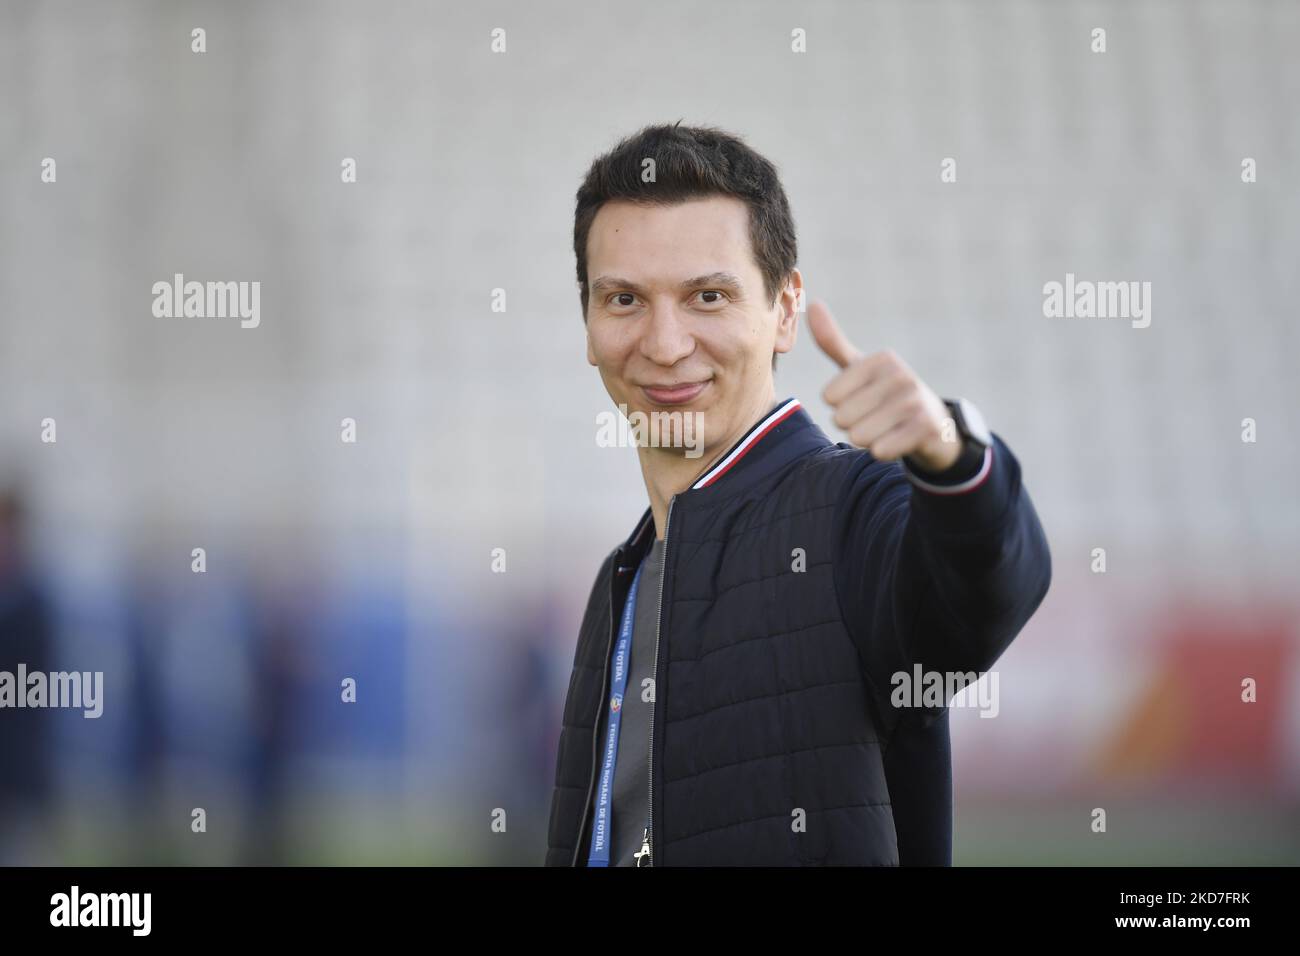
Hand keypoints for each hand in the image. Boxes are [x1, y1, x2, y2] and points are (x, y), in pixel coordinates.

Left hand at [807, 299, 960, 470]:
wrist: (934, 424)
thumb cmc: (886, 393)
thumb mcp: (860, 367)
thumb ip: (833, 342)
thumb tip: (814, 305)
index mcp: (880, 359)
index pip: (830, 396)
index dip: (840, 405)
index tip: (862, 399)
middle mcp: (900, 375)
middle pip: (842, 418)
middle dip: (852, 425)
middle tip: (874, 417)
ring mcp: (914, 401)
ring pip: (859, 436)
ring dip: (867, 439)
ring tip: (885, 428)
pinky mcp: (924, 428)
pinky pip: (880, 450)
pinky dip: (882, 451)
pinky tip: (896, 440)